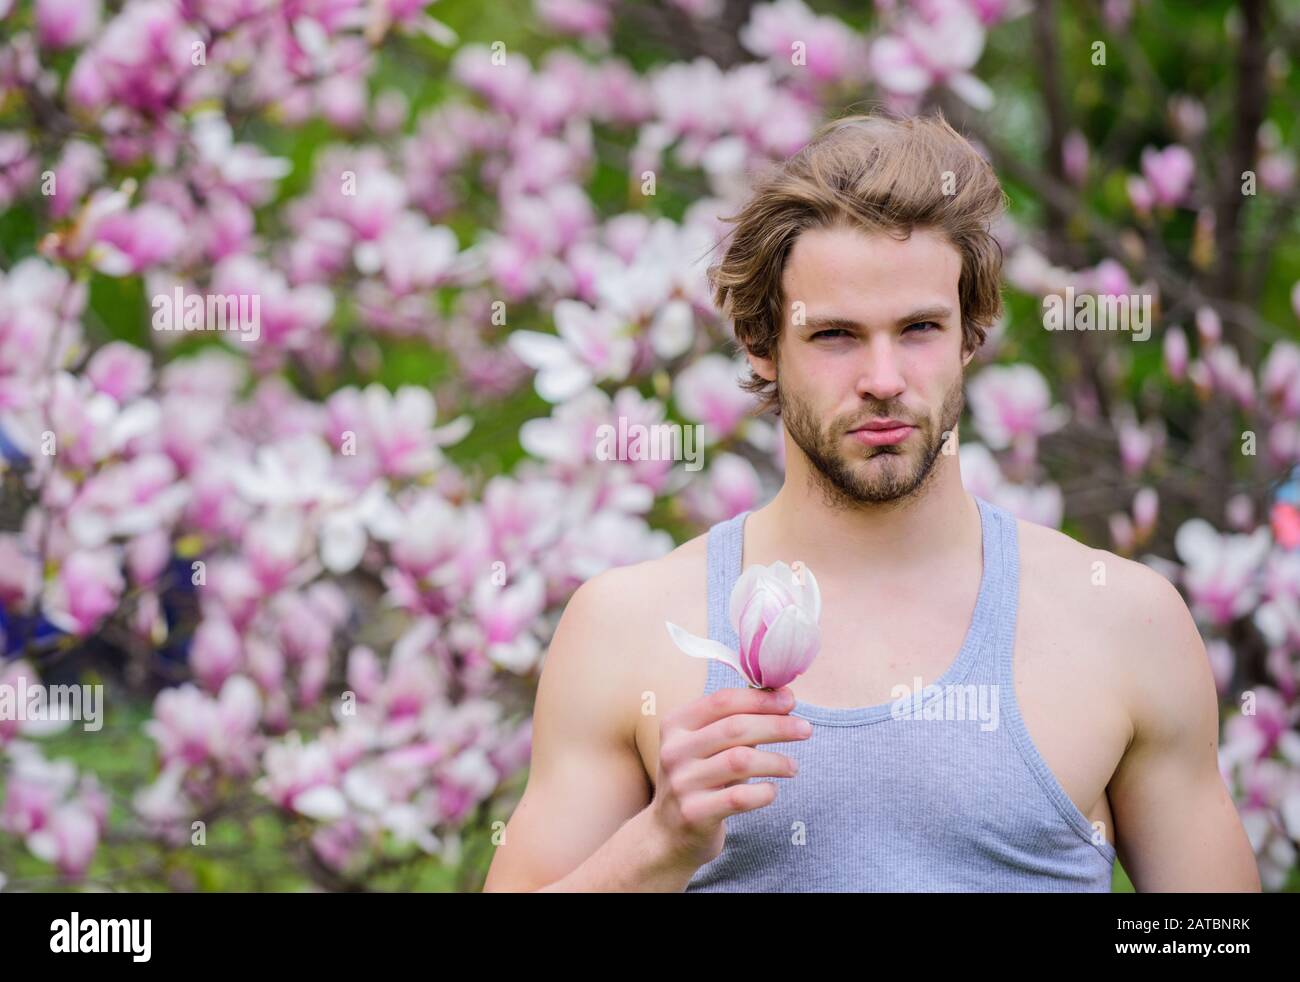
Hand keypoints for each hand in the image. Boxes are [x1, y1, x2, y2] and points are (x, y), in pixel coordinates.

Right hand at [647, 684, 811, 870]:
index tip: (790, 700)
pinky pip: (740, 797)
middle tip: (805, 729)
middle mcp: (674, 750)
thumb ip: (735, 722)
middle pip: (735, 728)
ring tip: (793, 766)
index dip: (760, 699)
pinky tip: (772, 790)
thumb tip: (783, 697)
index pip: (722, 701)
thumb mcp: (705, 746)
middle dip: (776, 726)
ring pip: (740, 760)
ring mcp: (682, 783)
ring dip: (775, 760)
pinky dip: (764, 792)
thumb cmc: (699, 780)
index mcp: (676, 724)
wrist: (667, 834)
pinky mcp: (694, 813)